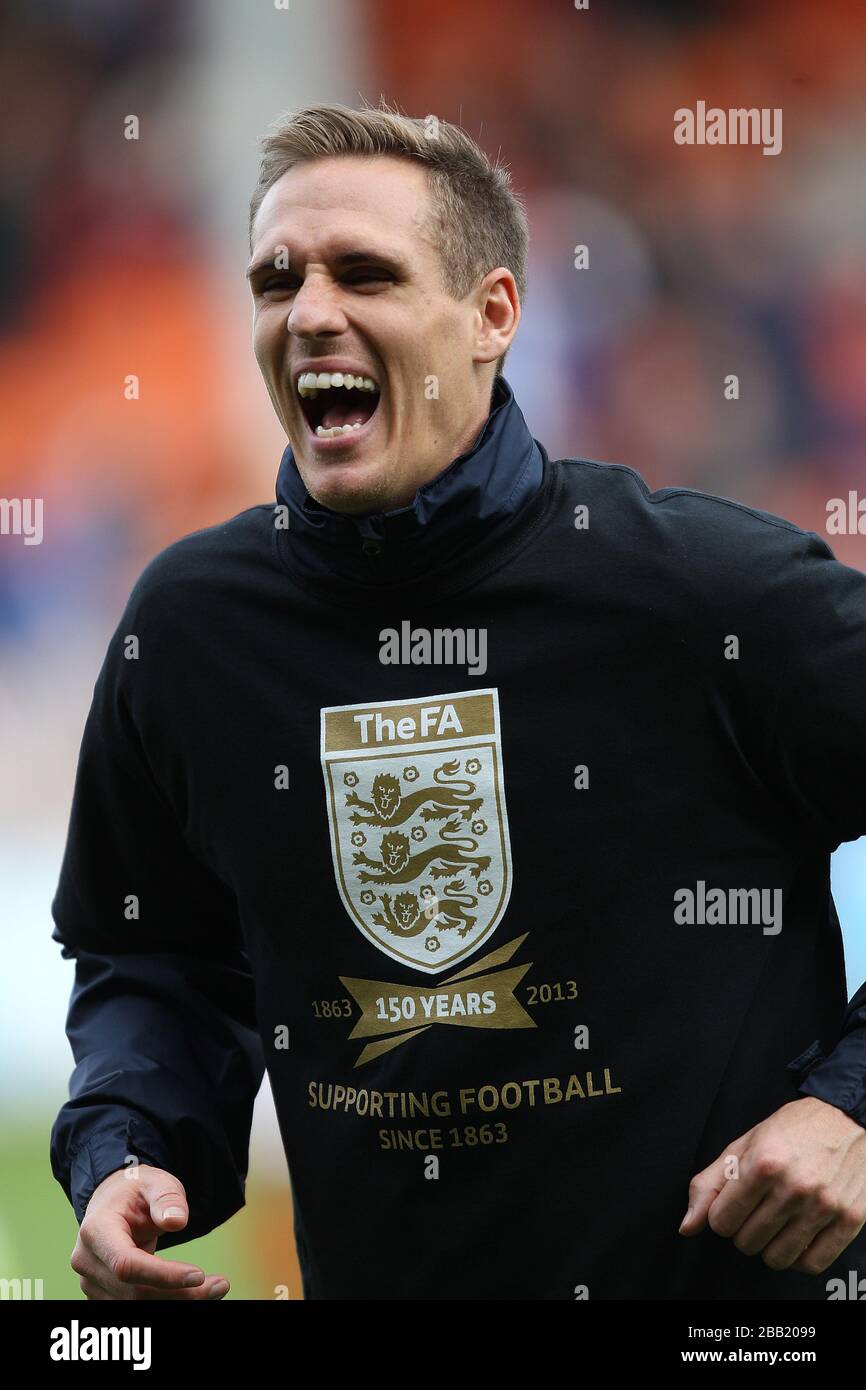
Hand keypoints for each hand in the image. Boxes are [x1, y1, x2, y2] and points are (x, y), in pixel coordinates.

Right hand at [71, 1164, 230, 1299]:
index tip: (198, 1275)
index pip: (126, 1264)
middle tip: (220, 1286)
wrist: (114, 1202)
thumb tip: (177, 1222)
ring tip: (215, 1289)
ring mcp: (92, 1283)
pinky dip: (167, 1302)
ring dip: (178, 1302)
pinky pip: (136, 1307)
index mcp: (96, 1231)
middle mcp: (87, 1262)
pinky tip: (193, 1295)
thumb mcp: (156, 1183)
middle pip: (134, 1292)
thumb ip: (167, 1198)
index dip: (162, 1275)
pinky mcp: (104, 1295)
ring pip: (136, 1306)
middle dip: (180, 1294)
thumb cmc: (137, 1191)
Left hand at [679, 1096, 865, 1273]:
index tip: (733, 1205)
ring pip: (777, 1258)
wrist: (847, 1119)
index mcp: (763, 1163)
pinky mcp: (849, 1220)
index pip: (720, 1221)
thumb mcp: (744, 1145)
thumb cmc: (793, 1130)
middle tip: (757, 1210)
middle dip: (744, 1230)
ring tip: (776, 1223)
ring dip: (769, 1245)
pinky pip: (811, 1263)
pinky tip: (797, 1236)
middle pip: (746, 1242)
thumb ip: (710, 1184)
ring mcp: (824, 1206)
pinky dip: (799, 1257)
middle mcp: (794, 1187)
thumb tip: (687, 1226)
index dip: (721, 1216)